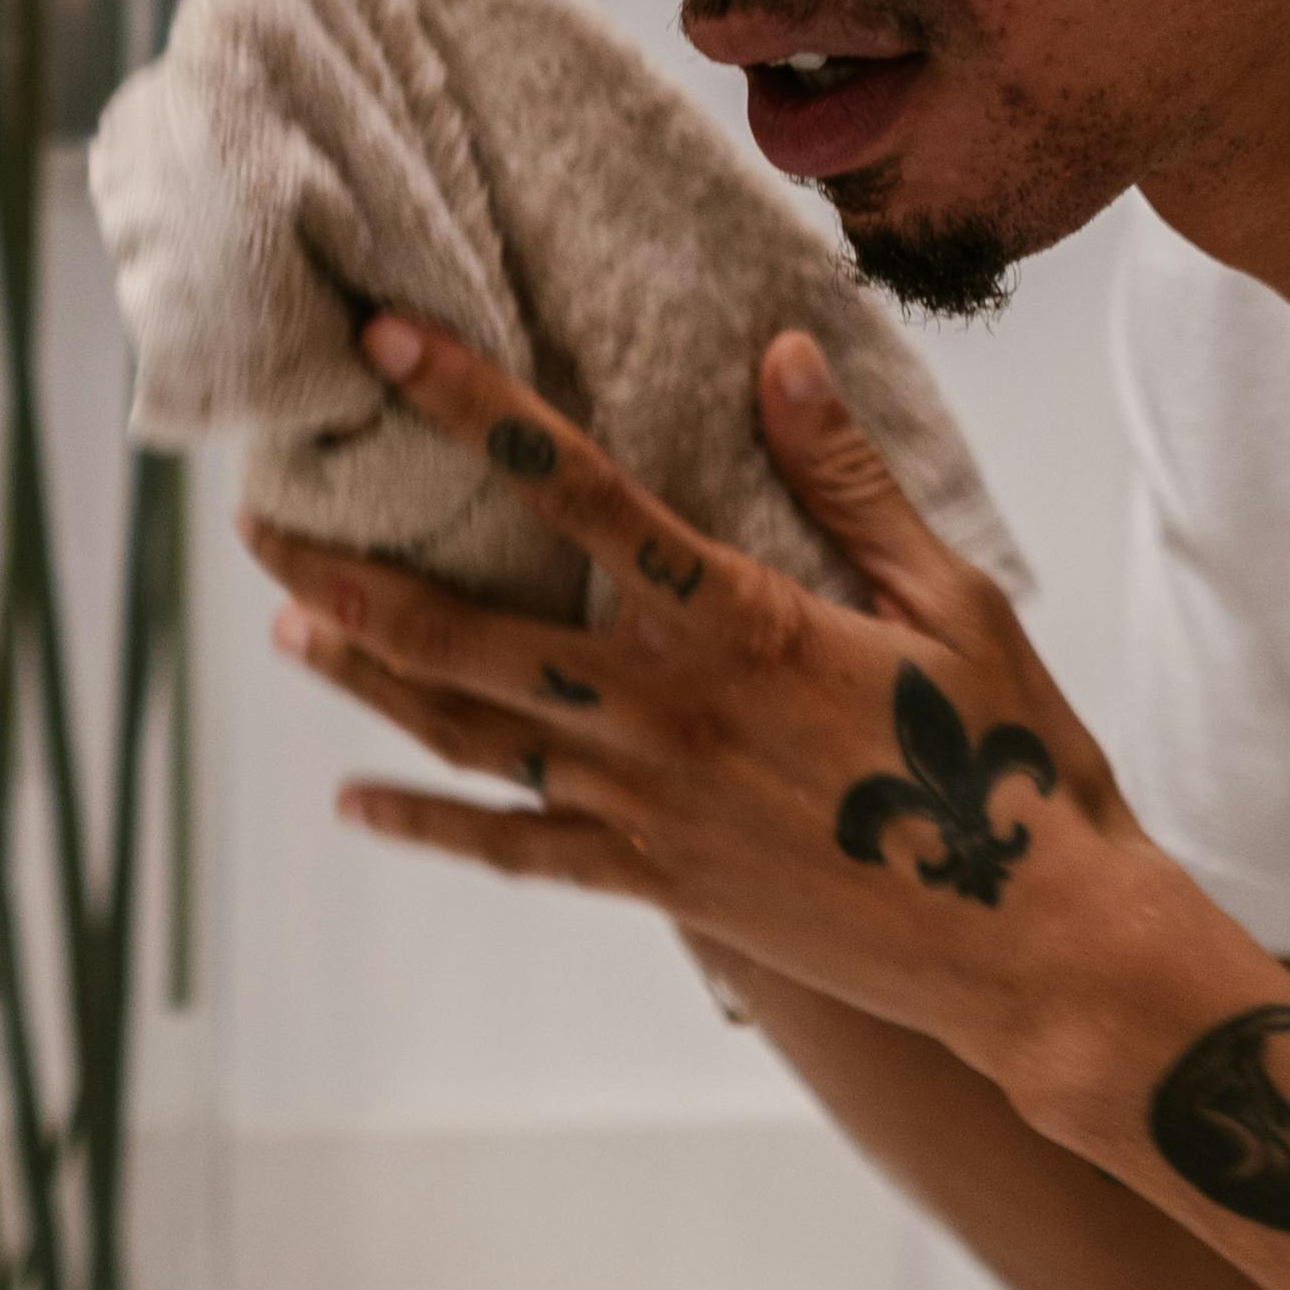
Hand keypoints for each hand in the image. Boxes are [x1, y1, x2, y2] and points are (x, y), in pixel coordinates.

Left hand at [241, 315, 1206, 1100]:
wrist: (1032, 946)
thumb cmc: (1009, 759)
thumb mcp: (948, 597)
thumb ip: (846, 479)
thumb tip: (778, 355)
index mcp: (734, 618)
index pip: (574, 487)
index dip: (471, 408)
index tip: (385, 343)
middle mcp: (663, 709)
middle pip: (466, 627)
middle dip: (352, 570)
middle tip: (257, 522)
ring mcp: (648, 805)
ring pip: (468, 731)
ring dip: (368, 677)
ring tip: (286, 628)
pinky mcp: (655, 882)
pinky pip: (514, 851)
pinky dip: (428, 826)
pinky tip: (356, 803)